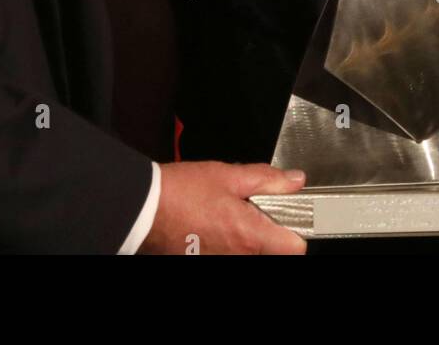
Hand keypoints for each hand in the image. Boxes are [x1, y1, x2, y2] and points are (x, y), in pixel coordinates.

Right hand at [139, 161, 308, 254]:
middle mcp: (238, 258)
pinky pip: (226, 256)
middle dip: (265, 231)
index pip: (295, 248)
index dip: (295, 230)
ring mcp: (220, 263)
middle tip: (249, 209)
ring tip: (225, 216)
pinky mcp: (203, 263)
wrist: (143, 208)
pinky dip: (224, 244)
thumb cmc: (182, 191)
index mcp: (250, 235)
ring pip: (248, 255)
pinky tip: (210, 226)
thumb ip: (267, 179)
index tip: (286, 216)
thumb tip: (296, 180)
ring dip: (243, 238)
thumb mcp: (229, 176)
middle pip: (270, 252)